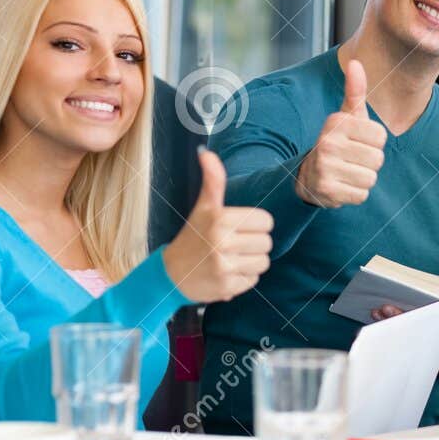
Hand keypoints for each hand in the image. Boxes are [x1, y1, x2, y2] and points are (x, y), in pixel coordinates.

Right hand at [163, 149, 273, 302]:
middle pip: (267, 243)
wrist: (171, 274)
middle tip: (233, 245)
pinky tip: (226, 273)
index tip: (239, 228)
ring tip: (231, 259)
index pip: (266, 221)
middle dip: (254, 244)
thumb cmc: (193, 237)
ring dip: (251, 262)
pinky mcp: (227, 287)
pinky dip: (243, 278)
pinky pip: (254, 280)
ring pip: (263, 262)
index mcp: (220, 219)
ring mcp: (224, 266)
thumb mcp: (203, 208)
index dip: (256, 225)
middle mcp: (222, 242)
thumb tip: (206, 152)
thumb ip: (212, 181)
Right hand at [295, 58, 387, 207]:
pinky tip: (341, 186)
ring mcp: (325, 167)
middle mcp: (327, 143)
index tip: (358, 143)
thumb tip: (355, 62)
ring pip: (370, 179)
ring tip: (346, 172)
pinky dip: (355, 194)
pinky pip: (361, 195)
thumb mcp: (345, 117)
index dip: (374, 143)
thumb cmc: (336, 142)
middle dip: (369, 163)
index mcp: (336, 122)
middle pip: (378, 159)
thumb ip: (354, 91)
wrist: (307, 176)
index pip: (381, 137)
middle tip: (351, 160)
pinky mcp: (326, 190)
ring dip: (362, 179)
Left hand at [372, 286, 438, 372]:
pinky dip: (394, 338)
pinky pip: (408, 350)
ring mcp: (434, 357)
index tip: (417, 312)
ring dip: (393, 330)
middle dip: (402, 323)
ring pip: (411, 345)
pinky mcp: (426, 359)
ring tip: (376, 314)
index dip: (431, 324)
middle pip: (422, 338)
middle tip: (384, 310)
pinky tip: (379, 326)